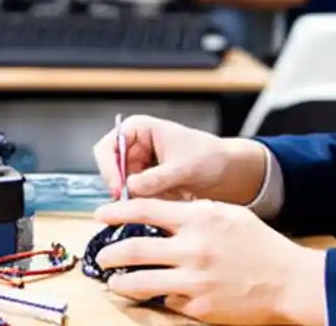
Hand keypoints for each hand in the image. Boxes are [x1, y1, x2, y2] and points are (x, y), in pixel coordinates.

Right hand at [93, 115, 268, 204]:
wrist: (228, 171)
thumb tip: (129, 188)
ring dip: (135, 198)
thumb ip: (155, 178)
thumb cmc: (208, 158)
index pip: (107, 148)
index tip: (118, 190)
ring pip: (121, 186)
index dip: (108, 169)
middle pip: (110, 169)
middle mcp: (133, 145)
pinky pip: (134, 196)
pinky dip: (145, 203)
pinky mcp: (145, 182)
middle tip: (134, 205)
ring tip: (159, 201)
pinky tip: (163, 204)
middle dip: (121, 188)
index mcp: (137, 129)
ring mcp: (138, 164)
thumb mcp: (182, 168)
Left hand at [95, 199, 326, 325]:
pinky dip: (157, 296)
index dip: (116, 212)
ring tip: (113, 281)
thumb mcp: (229, 214)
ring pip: (138, 281)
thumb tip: (163, 213)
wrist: (290, 282)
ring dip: (119, 282)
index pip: (144, 209)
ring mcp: (193, 280)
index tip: (101, 216)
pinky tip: (151, 295)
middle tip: (101, 256)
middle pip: (132, 248)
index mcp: (198, 218)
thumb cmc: (261, 246)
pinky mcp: (199, 306)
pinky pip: (166, 300)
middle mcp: (192, 248)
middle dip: (108, 253)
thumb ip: (195, 211)